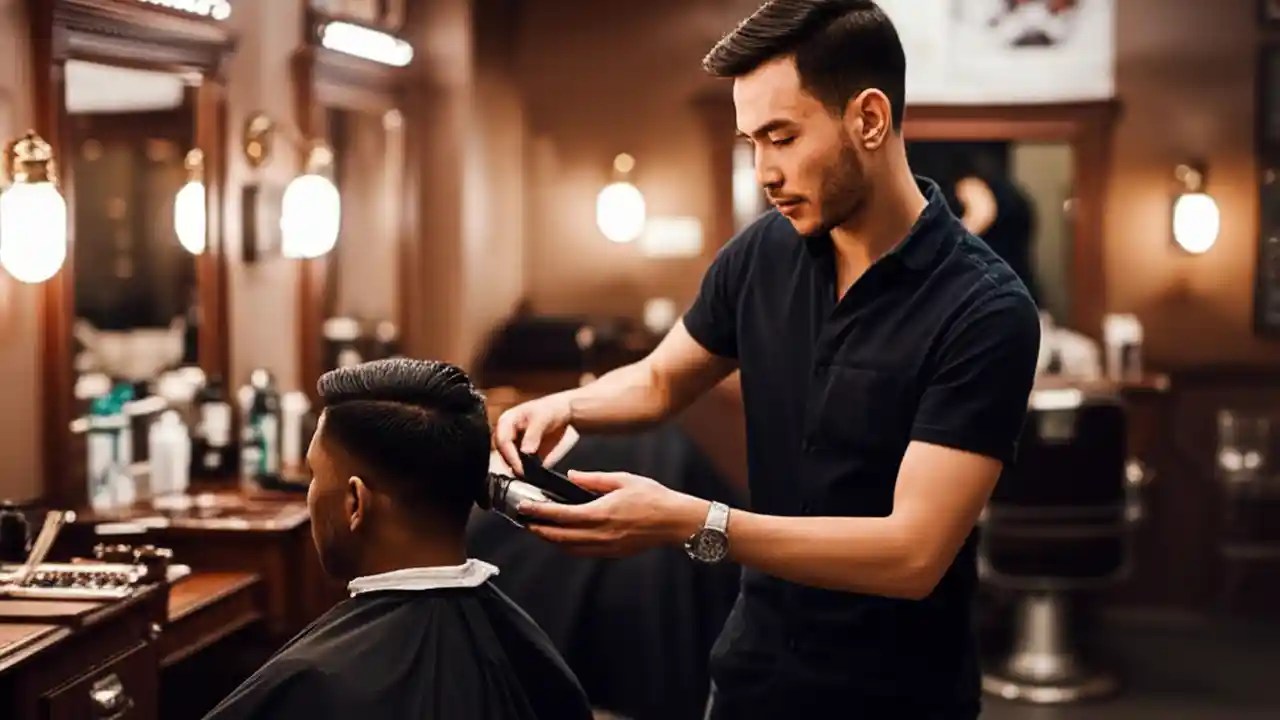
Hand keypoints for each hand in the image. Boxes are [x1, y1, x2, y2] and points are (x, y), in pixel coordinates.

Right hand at [494, 393, 573, 474]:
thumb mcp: (542, 419)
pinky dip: (526, 471)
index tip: (521, 468)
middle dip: (514, 465)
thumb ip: (533, 435)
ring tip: (531, 475)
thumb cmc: (549, 409)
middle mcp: (505, 434)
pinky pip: (520, 465)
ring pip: (509, 462)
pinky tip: (535, 474)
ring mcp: (513, 445)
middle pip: (503, 454)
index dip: (510, 456)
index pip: (502, 442)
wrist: (561, 412)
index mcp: (505, 422)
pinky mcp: (521, 453)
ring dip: (519, 469)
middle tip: (526, 475)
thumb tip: (525, 452)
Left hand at [518, 471, 707, 556]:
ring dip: (551, 540)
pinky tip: (563, 539)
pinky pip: (582, 552)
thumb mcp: (623, 479)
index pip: (561, 514)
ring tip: (539, 530)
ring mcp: (606, 546)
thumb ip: (594, 479)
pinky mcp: (612, 553)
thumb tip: (571, 476)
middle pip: (559, 537)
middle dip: (538, 530)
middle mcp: (600, 533)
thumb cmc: (653, 498)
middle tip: (524, 522)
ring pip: (569, 548)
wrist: (675, 521)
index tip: (524, 508)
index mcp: (601, 512)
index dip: (539, 512)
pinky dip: (567, 547)